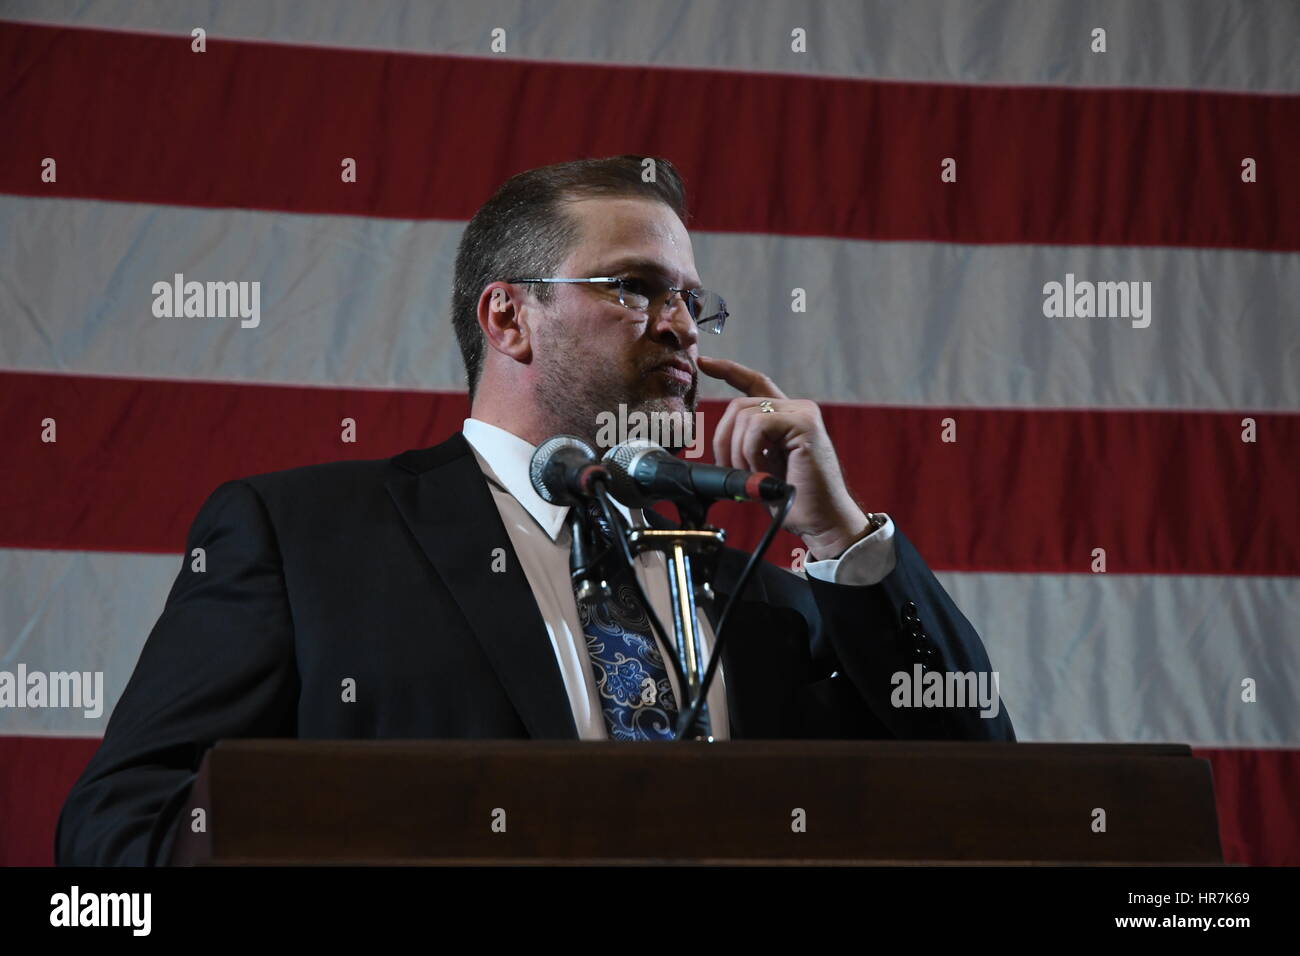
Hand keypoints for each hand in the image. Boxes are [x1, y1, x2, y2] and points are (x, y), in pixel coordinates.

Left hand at [697, 355, 871, 559]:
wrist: (822, 521)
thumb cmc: (794, 501)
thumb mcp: (759, 469)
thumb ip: (744, 447)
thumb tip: (714, 442)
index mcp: (784, 417)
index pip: (754, 383)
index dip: (728, 370)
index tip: (704, 363)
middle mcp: (796, 409)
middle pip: (738, 405)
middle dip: (723, 439)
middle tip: (731, 470)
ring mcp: (803, 414)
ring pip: (745, 415)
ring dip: (738, 452)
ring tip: (752, 475)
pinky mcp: (806, 424)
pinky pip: (758, 427)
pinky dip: (751, 452)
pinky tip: (763, 470)